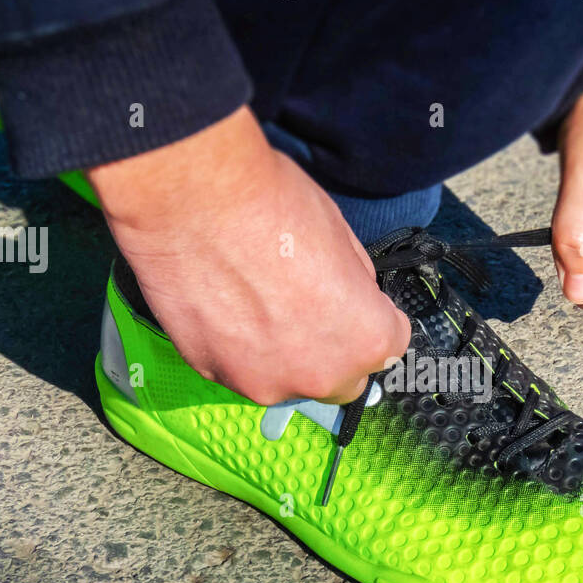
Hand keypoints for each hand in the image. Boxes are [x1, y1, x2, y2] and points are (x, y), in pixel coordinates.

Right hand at [87, 107, 410, 404]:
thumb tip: (351, 298)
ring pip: (285, 380)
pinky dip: (235, 347)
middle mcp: (321, 376)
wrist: (194, 200)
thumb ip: (355, 285)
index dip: (370, 317)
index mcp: (367, 340)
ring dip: (280, 354)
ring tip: (254, 302)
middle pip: (339, 379)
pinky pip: (237, 369)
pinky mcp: (214, 376)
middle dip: (330, 351)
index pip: (388, 344)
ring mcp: (264, 383)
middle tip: (303, 306)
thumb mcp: (343, 238)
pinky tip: (222, 305)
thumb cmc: (276, 205)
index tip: (350, 298)